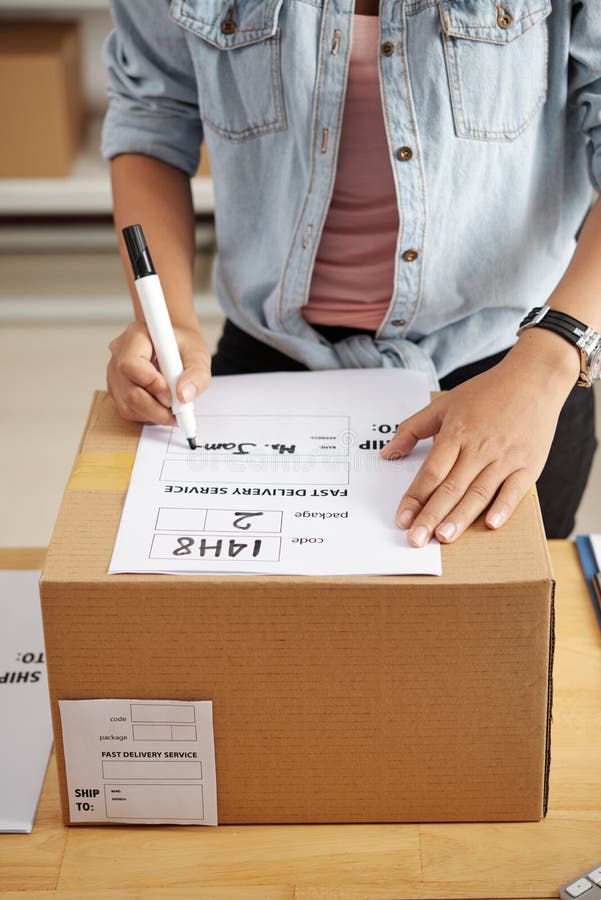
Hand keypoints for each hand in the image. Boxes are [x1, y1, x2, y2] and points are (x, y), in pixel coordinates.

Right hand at [107, 320, 210, 423]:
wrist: (174, 345)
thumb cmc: (183, 345)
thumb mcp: (198, 355)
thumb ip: (196, 375)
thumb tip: (184, 396)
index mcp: (135, 337)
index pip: (131, 365)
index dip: (152, 385)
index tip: (173, 394)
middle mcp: (119, 355)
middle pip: (129, 391)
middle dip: (157, 408)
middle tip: (179, 409)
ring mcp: (114, 374)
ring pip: (128, 405)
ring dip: (154, 414)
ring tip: (173, 406)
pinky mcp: (117, 390)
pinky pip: (128, 410)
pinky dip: (148, 415)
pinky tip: (162, 406)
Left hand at [381, 338, 576, 545]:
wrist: (534, 378)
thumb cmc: (486, 392)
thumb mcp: (443, 404)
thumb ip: (412, 429)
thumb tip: (387, 453)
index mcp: (457, 432)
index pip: (431, 471)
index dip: (415, 497)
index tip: (402, 518)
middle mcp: (480, 447)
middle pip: (451, 487)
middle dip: (431, 516)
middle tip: (415, 540)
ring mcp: (506, 457)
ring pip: (479, 493)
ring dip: (461, 518)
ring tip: (443, 538)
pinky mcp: (529, 464)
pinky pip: (515, 490)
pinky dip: (503, 507)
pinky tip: (490, 524)